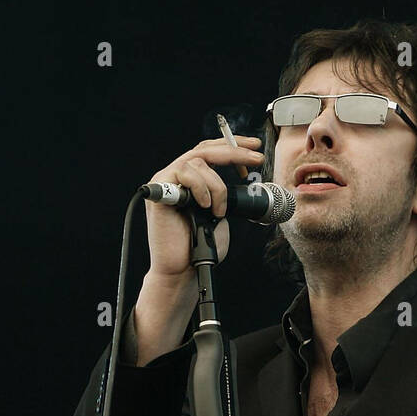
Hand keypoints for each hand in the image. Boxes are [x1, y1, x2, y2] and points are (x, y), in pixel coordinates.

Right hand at [143, 135, 265, 277]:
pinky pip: (184, 173)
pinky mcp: (159, 189)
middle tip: (257, 159)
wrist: (182, 269)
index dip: (233, 146)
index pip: (210, 152)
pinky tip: (206, 206)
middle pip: (205, 149)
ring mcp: (166, 181)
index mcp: (190, 180)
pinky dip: (201, 188)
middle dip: (235, 152)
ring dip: (217, 186)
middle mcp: (176, 176)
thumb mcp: (219, 214)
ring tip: (219, 210)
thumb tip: (240, 177)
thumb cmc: (199, 246)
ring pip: (198, 163)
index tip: (256, 148)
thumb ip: (223, 194)